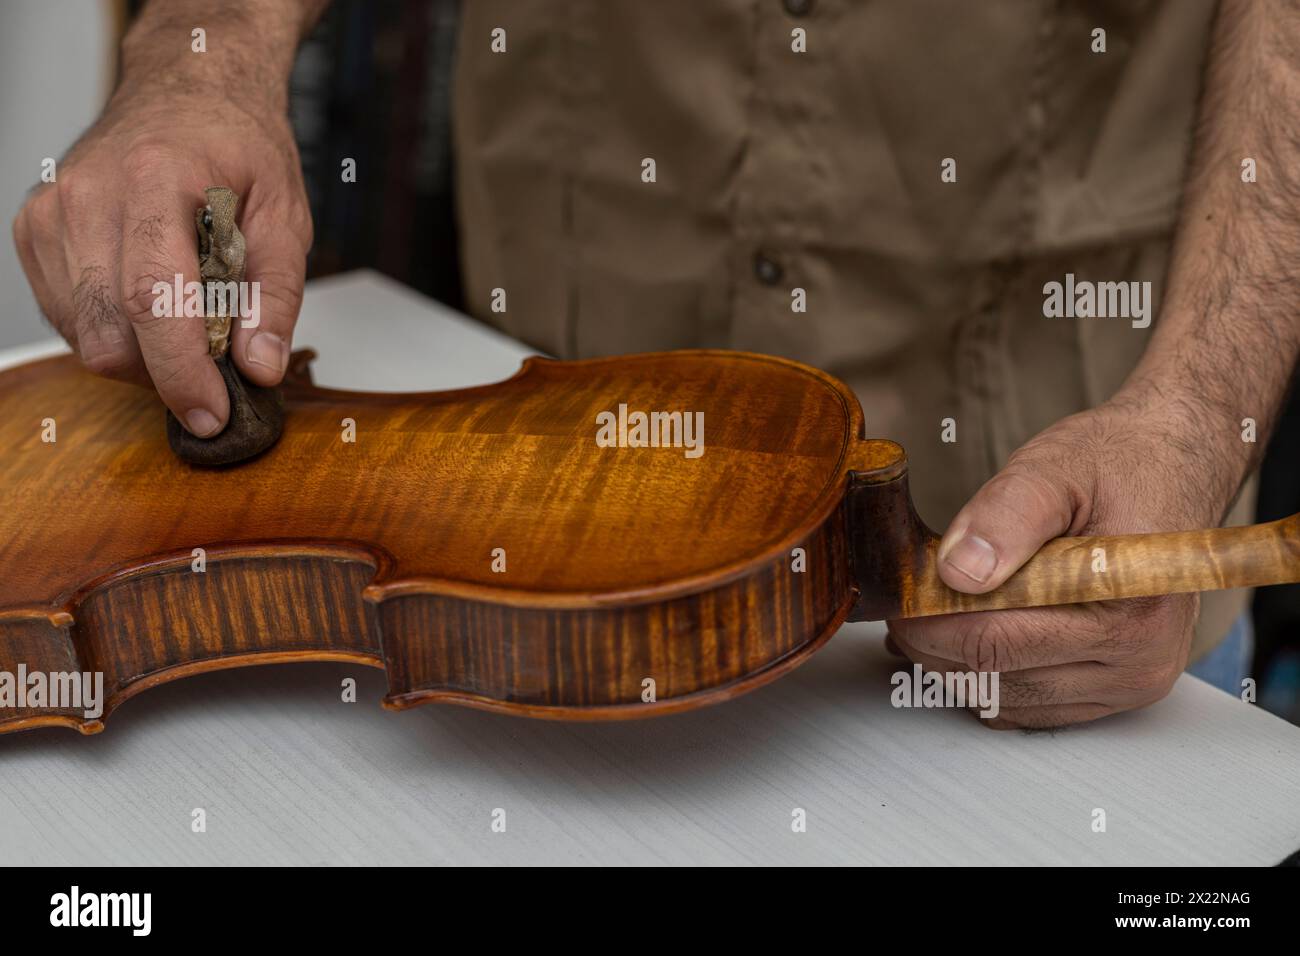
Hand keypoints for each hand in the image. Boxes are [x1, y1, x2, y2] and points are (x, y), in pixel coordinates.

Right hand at [11, 85, 311, 434]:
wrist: (188, 90)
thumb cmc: (238, 146)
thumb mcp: (285, 215)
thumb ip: (276, 294)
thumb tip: (259, 367)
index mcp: (157, 178)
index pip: (153, 300)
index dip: (181, 373)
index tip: (211, 415)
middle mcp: (90, 193)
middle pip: (111, 333)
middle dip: (167, 376)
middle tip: (217, 369)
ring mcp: (52, 211)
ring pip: (85, 336)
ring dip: (142, 358)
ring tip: (189, 324)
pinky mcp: (35, 229)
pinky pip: (67, 318)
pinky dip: (114, 333)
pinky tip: (152, 306)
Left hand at [886, 392, 1235, 728]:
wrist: (1171, 467)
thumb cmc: (1119, 462)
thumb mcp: (1054, 467)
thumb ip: (1005, 515)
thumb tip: (959, 571)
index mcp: (1131, 609)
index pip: (998, 643)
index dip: (930, 624)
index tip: (899, 597)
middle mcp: (1139, 659)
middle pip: (994, 678)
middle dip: (934, 643)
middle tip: (906, 601)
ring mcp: (1130, 681)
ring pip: (1004, 701)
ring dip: (955, 664)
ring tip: (934, 611)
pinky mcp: (1116, 689)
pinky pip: (1029, 707)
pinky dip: (986, 678)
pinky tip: (965, 636)